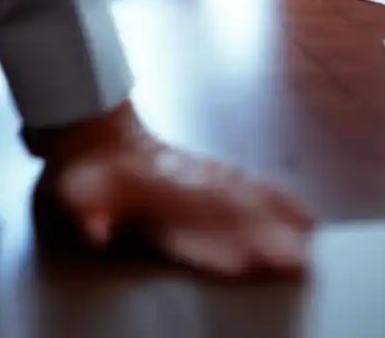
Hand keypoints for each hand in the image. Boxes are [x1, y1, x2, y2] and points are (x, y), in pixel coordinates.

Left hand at [29, 103, 312, 278]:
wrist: (93, 128)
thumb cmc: (86, 172)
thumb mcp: (74, 193)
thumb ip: (87, 213)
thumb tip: (95, 229)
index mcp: (155, 188)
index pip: (197, 213)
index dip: (225, 235)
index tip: (253, 256)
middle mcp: (185, 178)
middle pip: (231, 205)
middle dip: (264, 231)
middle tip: (298, 256)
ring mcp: (199, 173)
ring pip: (245, 190)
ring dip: (278, 212)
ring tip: (310, 232)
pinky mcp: (207, 173)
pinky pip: (246, 182)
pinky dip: (275, 195)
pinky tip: (299, 210)